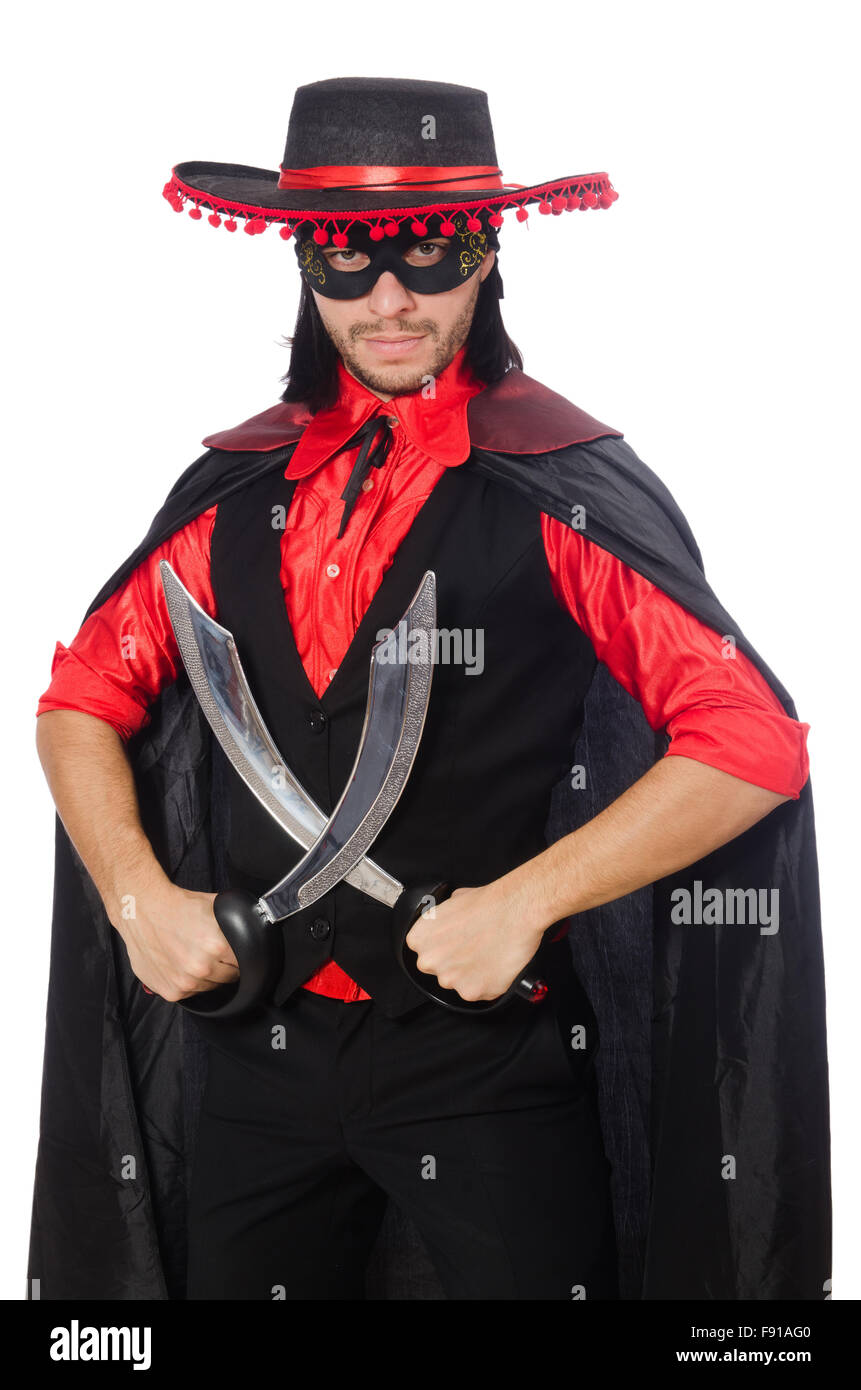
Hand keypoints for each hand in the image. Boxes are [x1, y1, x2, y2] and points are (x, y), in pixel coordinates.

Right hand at [114, 879, 239, 1002]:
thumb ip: (236, 922)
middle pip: (228, 978)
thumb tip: (253, 927)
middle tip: (212, 953)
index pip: (243, 964)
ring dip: (206, 977)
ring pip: (209, 987)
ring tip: (193, 957)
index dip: (240, 958)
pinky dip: (187, 983)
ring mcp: (185, 983)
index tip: (234, 954)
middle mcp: (201, 967)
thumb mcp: (215, 906)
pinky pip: (190, 993)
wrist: (143, 911)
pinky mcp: (171, 992)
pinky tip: (180, 965)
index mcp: (216, 947)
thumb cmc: (178, 906)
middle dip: (224, 967)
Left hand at [404, 881, 546, 1002]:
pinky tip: (496, 964)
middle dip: (454, 962)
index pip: (424, 951)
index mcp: (420, 938)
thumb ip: (443, 919)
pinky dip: (488, 983)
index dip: (442, 946)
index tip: (454, 943)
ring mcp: (450, 979)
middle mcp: (430, 961)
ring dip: (471, 974)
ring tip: (488, 954)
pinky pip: (479, 993)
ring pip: (458, 983)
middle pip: (439, 969)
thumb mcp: (454, 900)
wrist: (515, 911)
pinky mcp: (472, 992)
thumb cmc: (488, 903)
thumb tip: (448, 921)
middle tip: (473, 949)